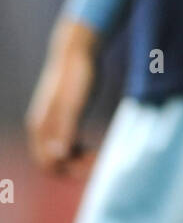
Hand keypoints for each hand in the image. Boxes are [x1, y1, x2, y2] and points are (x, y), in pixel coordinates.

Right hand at [26, 17, 99, 176]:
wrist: (75, 51)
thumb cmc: (75, 76)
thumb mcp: (73, 104)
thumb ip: (64, 130)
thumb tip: (58, 156)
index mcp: (41, 127)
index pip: (48, 164)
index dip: (71, 170)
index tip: (95, 165)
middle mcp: (41, 128)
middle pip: (53, 163)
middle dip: (75, 169)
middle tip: (101, 163)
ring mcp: (50, 124)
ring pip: (59, 156)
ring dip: (76, 162)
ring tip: (98, 156)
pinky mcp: (61, 119)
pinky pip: (64, 145)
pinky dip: (77, 152)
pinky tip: (92, 148)